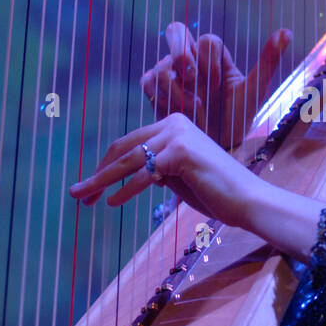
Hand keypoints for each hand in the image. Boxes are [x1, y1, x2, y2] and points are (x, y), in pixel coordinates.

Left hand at [68, 112, 267, 229]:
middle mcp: (174, 123)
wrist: (247, 200)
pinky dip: (125, 189)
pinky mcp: (181, 152)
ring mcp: (177, 135)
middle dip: (97, 173)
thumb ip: (156, 168)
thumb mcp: (179, 176)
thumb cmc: (216, 192)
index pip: (130, 143)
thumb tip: (128, 172)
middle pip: (123, 148)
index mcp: (174, 124)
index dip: (106, 166)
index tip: (89, 187)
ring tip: (82, 198)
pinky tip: (112, 203)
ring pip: (129, 160)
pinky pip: (144, 173)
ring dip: (101, 181)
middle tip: (77, 194)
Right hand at [141, 22, 291, 149]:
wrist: (218, 145)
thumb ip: (268, 60)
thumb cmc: (237, 116)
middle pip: (176, 31)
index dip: (209, 60)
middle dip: (182, 56)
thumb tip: (287, 31)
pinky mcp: (154, 90)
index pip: (206, 39)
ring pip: (162, 64)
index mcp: (214, 55)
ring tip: (193, 111)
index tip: (217, 84)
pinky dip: (161, 97)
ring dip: (178, 90)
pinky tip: (177, 113)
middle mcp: (191, 59)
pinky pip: (148, 82)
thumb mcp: (254, 90)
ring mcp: (170, 73)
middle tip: (194, 80)